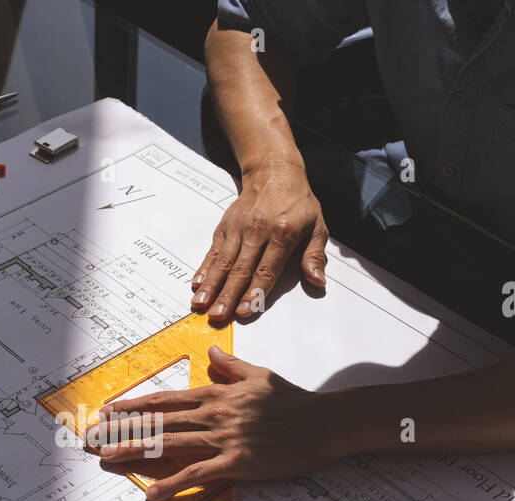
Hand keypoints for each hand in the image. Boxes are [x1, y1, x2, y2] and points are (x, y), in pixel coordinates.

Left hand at [89, 346, 346, 500]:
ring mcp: (224, 438)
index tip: (108, 411)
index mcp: (216, 394)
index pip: (165, 400)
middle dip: (122, 428)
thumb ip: (231, 365)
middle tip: (91, 436)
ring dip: (136, 451)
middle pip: (159, 421)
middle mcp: (214, 414)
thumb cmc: (294, 401)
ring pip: (170, 444)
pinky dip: (173, 484)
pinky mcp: (238, 462)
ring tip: (107, 458)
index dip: (134, 405)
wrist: (324, 423)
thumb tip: (212, 349)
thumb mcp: (259, 375)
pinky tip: (152, 494)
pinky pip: (198, 474)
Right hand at [191, 158, 327, 322]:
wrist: (274, 172)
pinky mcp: (225, 226)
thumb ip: (315, 256)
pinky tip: (196, 283)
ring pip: (223, 261)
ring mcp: (238, 228)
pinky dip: (204, 267)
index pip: (267, 269)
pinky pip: (213, 250)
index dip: (255, 292)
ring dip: (211, 285)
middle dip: (227, 294)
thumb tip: (318, 281)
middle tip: (217, 315)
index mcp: (283, 232)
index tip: (245, 311)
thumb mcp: (317, 226)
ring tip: (200, 304)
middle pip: (240, 268)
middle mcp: (257, 230)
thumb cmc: (298, 203)